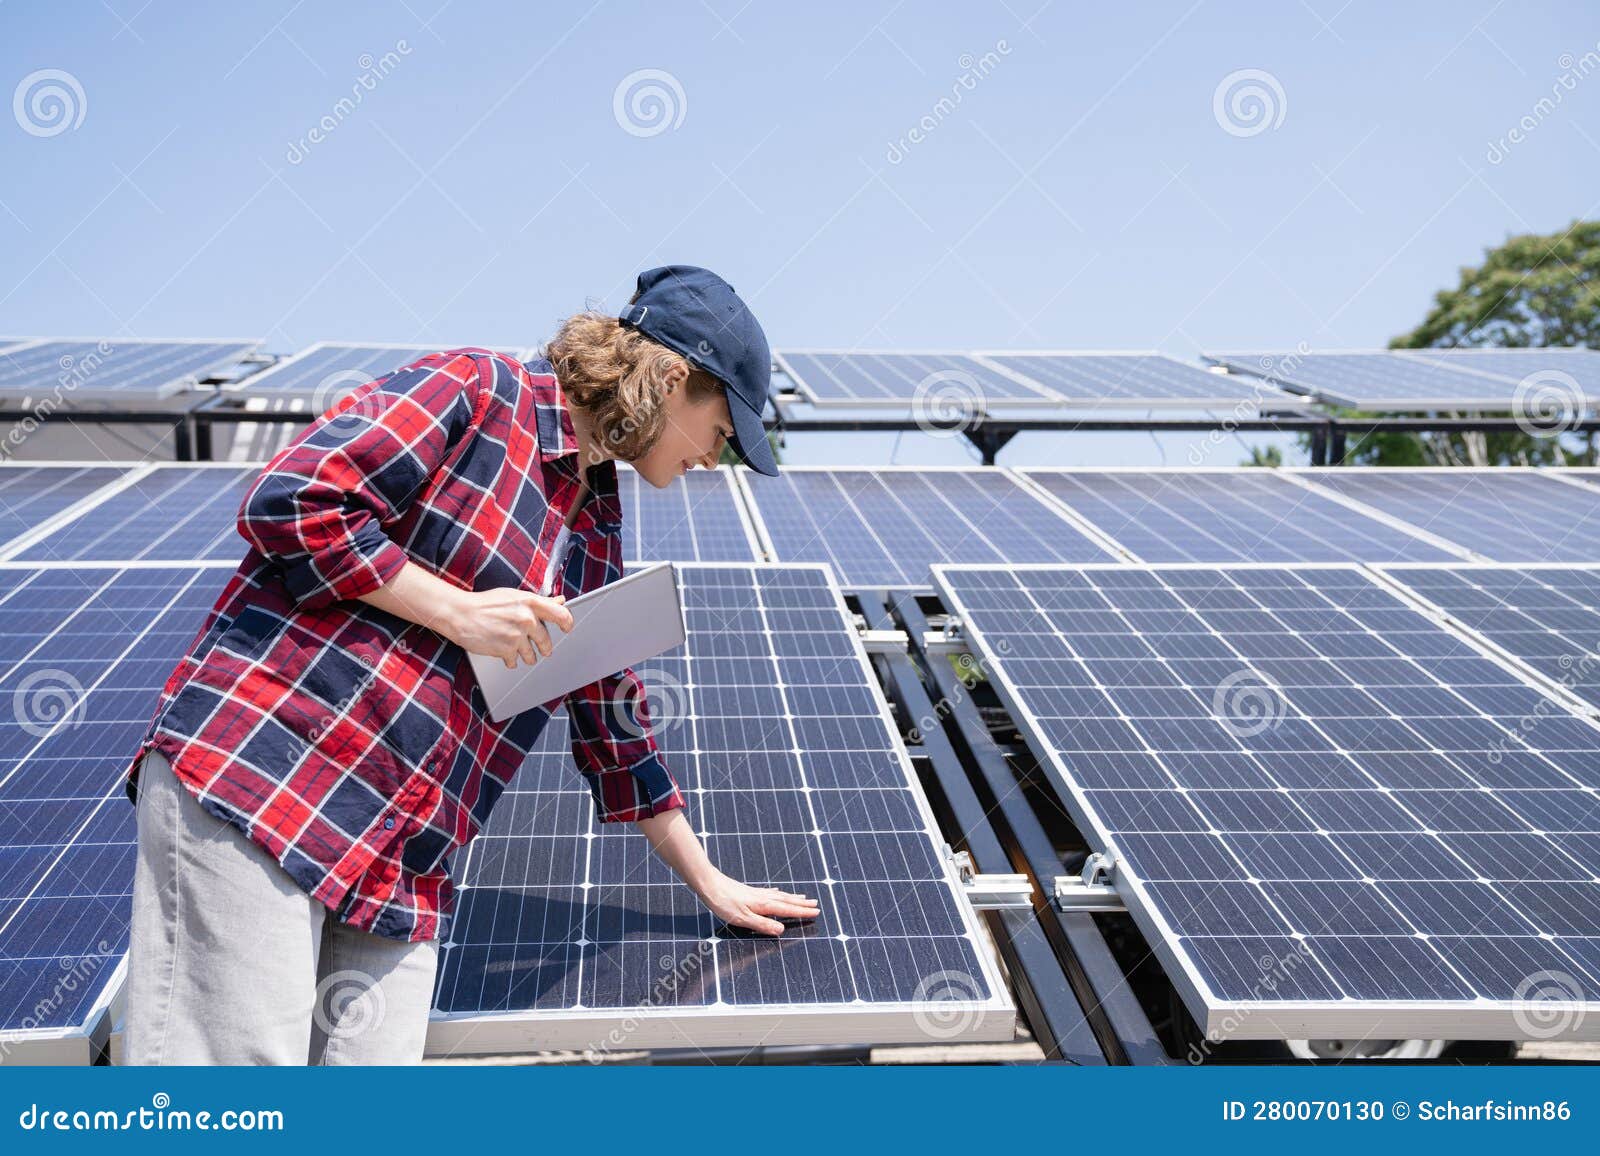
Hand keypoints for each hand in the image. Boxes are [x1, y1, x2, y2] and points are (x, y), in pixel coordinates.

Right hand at [440, 586, 575, 668]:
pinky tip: (502, 650)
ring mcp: (517, 635)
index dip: (567, 624)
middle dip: (544, 647)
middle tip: (541, 648)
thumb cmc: (485, 603)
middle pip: (546, 641)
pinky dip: (509, 659)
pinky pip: (515, 661)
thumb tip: (560, 601)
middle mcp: (526, 618)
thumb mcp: (514, 596)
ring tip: (515, 647)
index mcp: (530, 602)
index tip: (566, 629)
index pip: (561, 615)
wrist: (460, 614)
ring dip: (526, 655)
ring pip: (532, 655)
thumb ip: (539, 601)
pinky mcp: (506, 650)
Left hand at [693, 870, 819, 936]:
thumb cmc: (724, 903)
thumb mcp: (742, 919)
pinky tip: (779, 892)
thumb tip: (781, 930)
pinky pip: (770, 892)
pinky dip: (779, 893)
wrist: (710, 885)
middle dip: (802, 904)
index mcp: (763, 905)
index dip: (802, 912)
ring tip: (804, 898)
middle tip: (816, 905)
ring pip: (780, 895)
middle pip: (787, 901)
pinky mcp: (750, 891)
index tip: (816, 913)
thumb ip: (762, 925)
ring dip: (793, 898)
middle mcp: (763, 897)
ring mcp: (757, 893)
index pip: (787, 910)